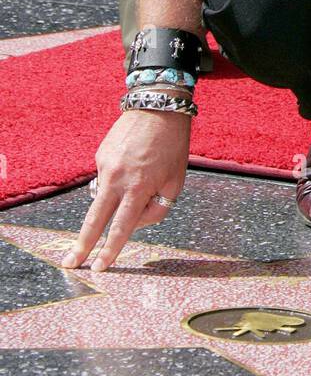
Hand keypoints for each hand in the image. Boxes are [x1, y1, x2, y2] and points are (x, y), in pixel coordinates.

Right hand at [61, 111, 190, 271]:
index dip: (110, 251)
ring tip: (141, 174)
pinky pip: (106, 178)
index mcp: (139, 187)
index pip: (121, 227)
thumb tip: (133, 224)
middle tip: (70, 265)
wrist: (158, 106)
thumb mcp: (176, 181)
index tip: (99, 268)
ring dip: (111, 203)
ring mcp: (105, 166)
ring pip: (101, 198)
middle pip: (95, 220)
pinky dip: (117, 179)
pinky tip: (133, 161)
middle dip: (82, 245)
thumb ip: (156, 209)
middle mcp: (118, 178)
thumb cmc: (173, 146)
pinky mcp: (100, 155)